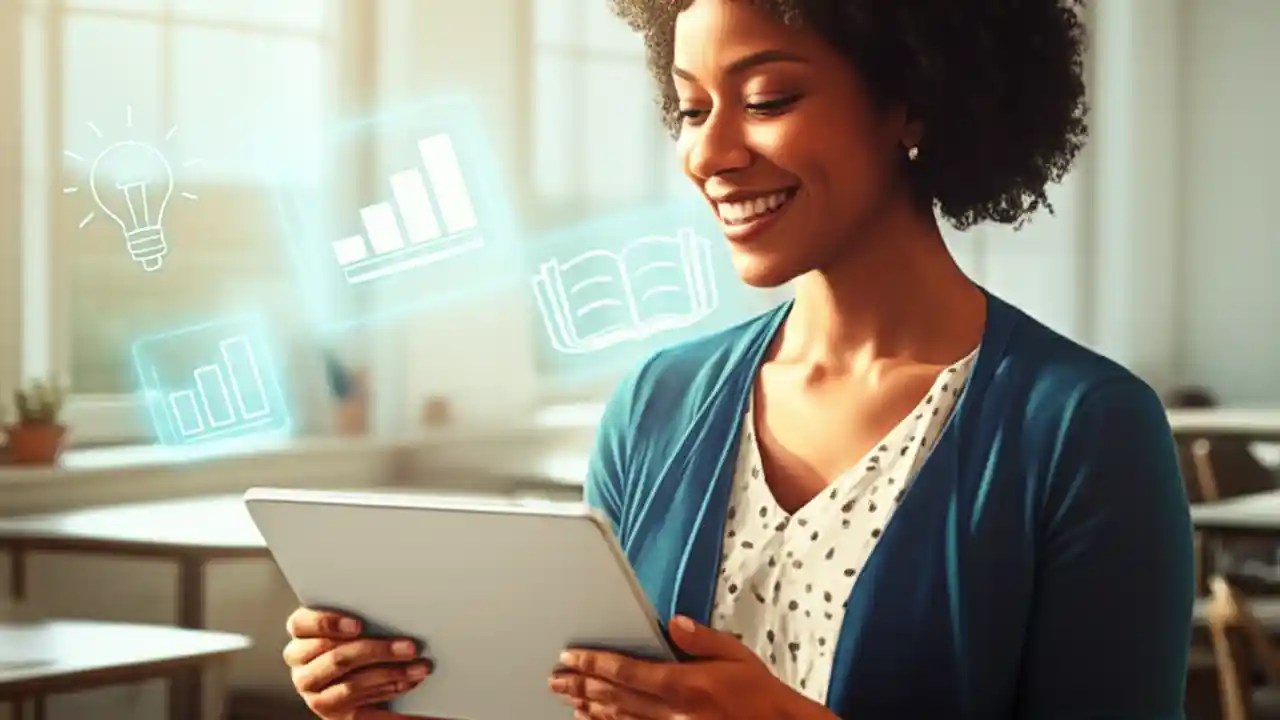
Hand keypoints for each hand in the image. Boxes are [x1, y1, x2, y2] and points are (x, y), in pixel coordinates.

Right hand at [282, 606, 433, 719]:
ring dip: (391, 675)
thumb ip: (361, 614)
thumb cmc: (355, 641)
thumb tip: (392, 603)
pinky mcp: (332, 715)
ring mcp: (315, 694)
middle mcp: (302, 667)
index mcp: (301, 637)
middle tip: (410, 647)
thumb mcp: (351, 625)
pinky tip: (408, 686)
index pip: (301, 625)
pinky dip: (389, 696)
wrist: (350, 682)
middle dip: (378, 652)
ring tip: (418, 669)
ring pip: (351, 686)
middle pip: (337, 657)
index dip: (329, 624)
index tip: (359, 625)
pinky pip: (362, 709)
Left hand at [548, 615, 835, 719]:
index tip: (570, 657)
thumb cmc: (759, 695)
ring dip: (587, 707)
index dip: (594, 664)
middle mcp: (671, 712)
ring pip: (618, 718)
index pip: (626, 672)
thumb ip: (701, 639)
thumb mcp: (737, 655)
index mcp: (684, 684)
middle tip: (554, 678)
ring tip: (565, 697)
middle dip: (580, 685)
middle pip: (613, 697)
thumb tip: (672, 623)